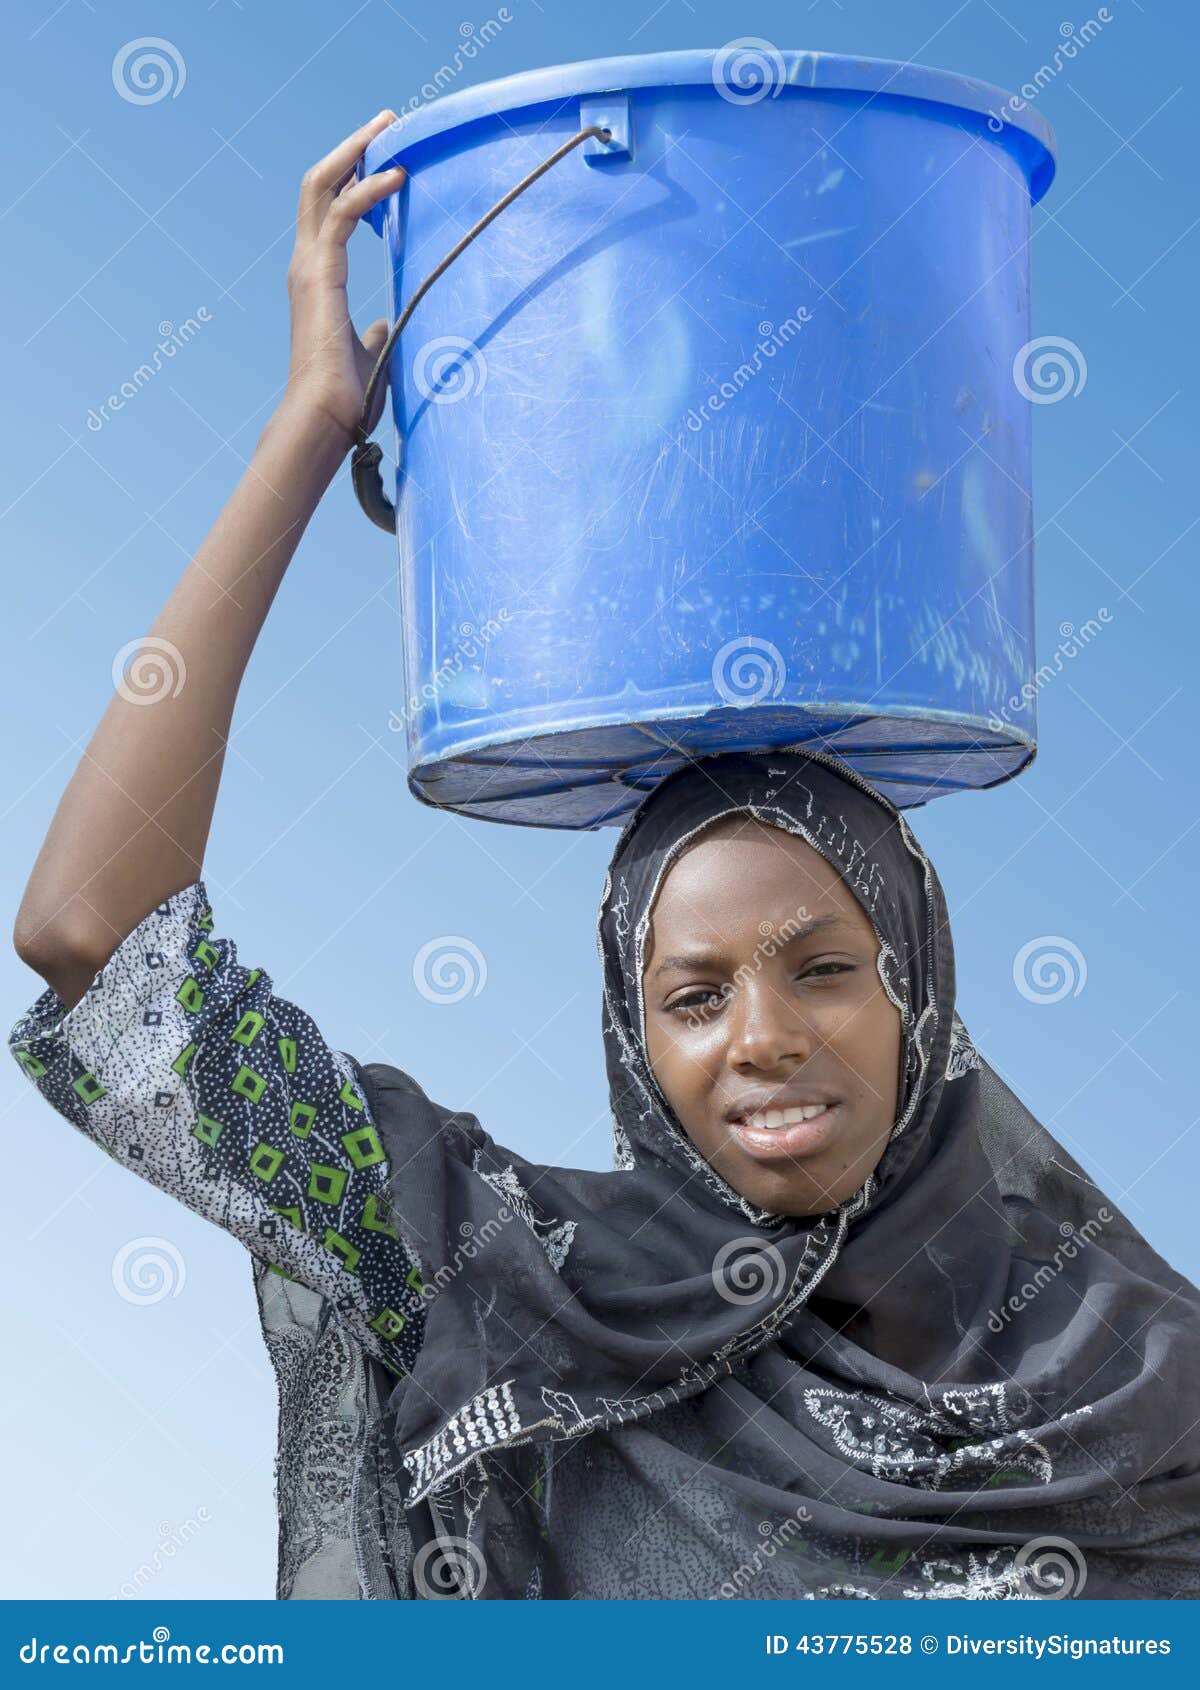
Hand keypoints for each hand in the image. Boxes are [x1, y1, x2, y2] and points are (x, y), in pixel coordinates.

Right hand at [283, 110, 406, 445]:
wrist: (325, 416)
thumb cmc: (345, 396)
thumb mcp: (368, 354)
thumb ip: (372, 334)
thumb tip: (384, 322)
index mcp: (317, 277)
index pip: (329, 208)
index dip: (353, 176)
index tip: (386, 157)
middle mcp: (306, 263)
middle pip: (321, 183)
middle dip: (353, 147)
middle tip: (387, 121)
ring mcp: (308, 266)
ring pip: (324, 186)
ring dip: (358, 152)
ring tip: (390, 129)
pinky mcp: (319, 274)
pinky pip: (341, 215)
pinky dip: (368, 190)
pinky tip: (397, 176)